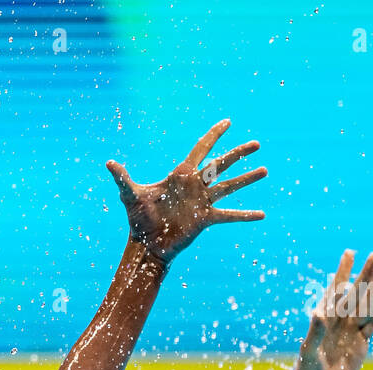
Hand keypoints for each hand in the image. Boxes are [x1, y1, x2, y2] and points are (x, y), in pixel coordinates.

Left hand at [107, 119, 265, 262]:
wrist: (145, 244)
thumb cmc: (138, 219)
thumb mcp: (130, 196)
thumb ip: (123, 178)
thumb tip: (108, 162)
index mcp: (180, 175)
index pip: (201, 149)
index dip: (213, 135)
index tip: (228, 121)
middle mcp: (195, 186)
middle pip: (221, 164)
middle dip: (238, 153)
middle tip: (257, 143)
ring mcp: (202, 202)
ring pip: (229, 186)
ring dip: (247, 178)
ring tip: (265, 170)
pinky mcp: (205, 220)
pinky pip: (229, 216)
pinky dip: (245, 215)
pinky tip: (262, 215)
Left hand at [292, 247, 372, 369]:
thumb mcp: (309, 351)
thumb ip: (315, 332)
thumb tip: (318, 313)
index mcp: (324, 318)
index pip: (335, 289)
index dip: (343, 271)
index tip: (349, 252)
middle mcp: (339, 322)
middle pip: (355, 292)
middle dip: (365, 274)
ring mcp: (351, 332)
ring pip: (366, 305)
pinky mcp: (361, 344)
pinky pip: (371, 323)